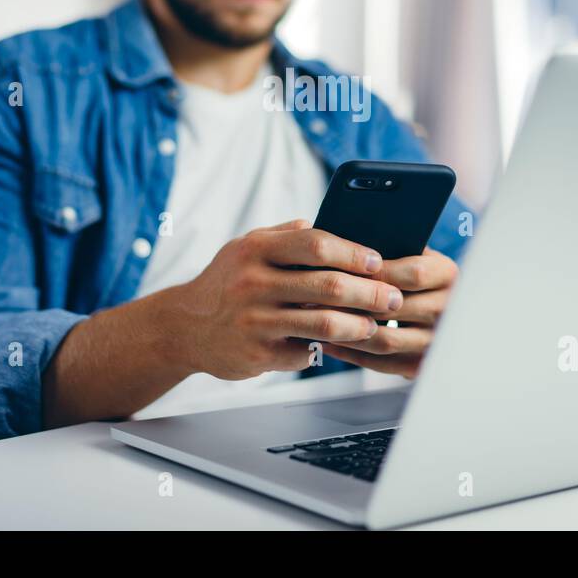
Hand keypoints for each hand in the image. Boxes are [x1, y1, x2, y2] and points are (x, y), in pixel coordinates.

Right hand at [169, 219, 405, 379]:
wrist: (183, 326)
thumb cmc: (225, 282)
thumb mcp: (246, 247)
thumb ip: (285, 234)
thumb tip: (330, 223)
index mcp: (256, 249)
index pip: (317, 244)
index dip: (354, 252)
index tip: (379, 261)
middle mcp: (254, 282)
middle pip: (329, 285)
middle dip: (371, 293)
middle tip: (394, 298)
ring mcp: (255, 320)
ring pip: (324, 323)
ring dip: (359, 325)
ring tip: (376, 325)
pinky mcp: (257, 353)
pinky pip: (306, 351)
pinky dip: (328, 349)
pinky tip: (343, 345)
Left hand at [320, 247, 458, 379]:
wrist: (436, 308)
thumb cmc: (410, 270)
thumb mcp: (410, 252)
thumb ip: (389, 246)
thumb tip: (344, 239)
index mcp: (447, 274)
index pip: (414, 274)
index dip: (377, 273)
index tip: (342, 268)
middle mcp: (447, 309)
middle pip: (396, 309)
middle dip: (353, 303)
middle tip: (316, 296)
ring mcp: (435, 340)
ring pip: (386, 340)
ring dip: (348, 331)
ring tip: (317, 320)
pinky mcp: (421, 364)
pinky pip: (383, 364)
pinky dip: (353, 354)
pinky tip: (330, 343)